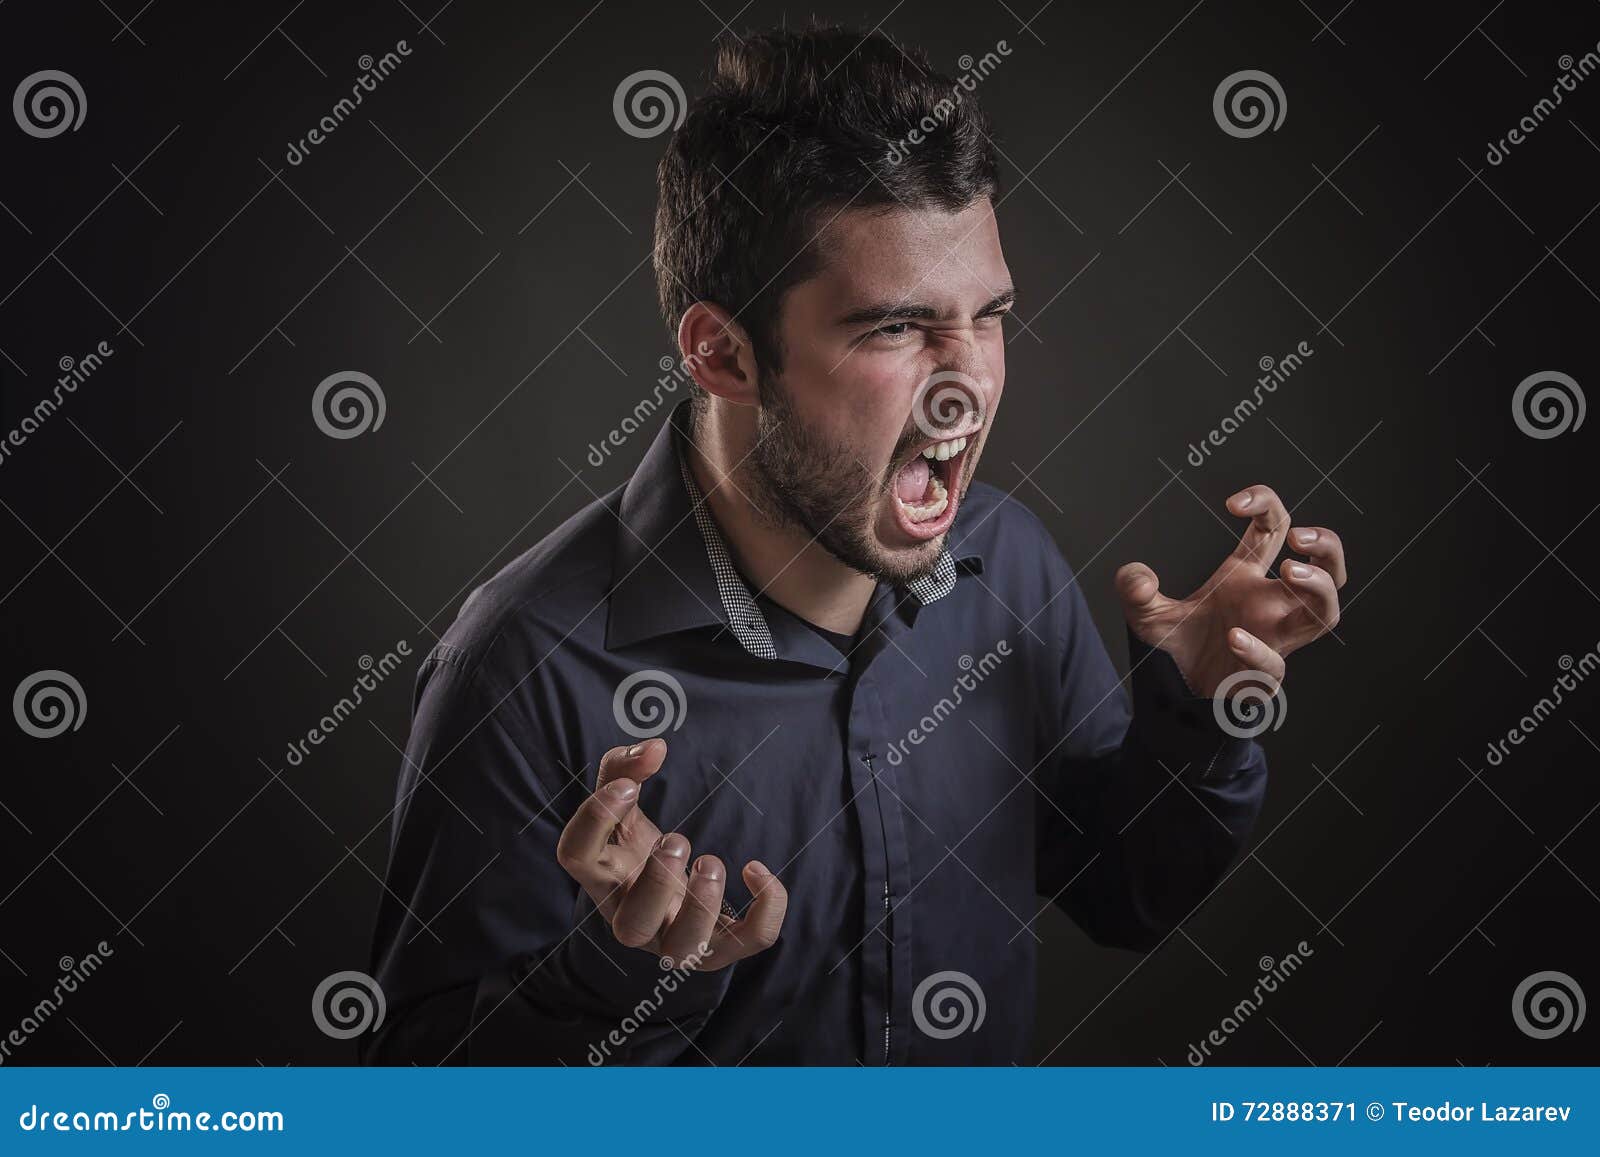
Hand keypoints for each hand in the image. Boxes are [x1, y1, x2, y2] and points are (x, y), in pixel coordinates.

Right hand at [555, 737, 787, 969]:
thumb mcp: (623, 809)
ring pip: (682, 950)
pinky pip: (749, 941)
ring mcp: (676, 939)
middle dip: (658, 881)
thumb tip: (655, 747)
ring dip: (702, 905)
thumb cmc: (639, 851)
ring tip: (709, 861)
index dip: (594, 818)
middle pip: (630, 927)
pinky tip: (756, 869)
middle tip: (676, 839)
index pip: (575, 857)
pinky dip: (766, 908)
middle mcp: (632, 917)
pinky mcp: (721, 947)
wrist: (666, 900)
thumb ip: (624, 769)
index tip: (627, 787)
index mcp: (603, 876)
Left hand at [1114, 484, 1345, 701]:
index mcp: (1246, 578)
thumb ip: (1133, 588)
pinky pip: (1275, 665)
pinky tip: (1234, 637)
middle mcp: (1269, 605)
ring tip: (1290, 570)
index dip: (1265, 505)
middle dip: (1325, 547)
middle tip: (1300, 537)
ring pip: (1326, 613)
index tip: (1232, 503)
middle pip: (1328, 570)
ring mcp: (1272, 640)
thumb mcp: (1145, 612)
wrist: (1174, 694)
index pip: (1275, 529)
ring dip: (1319, 587)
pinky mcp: (1262, 678)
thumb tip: (1140, 578)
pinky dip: (1257, 650)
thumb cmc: (1176, 646)